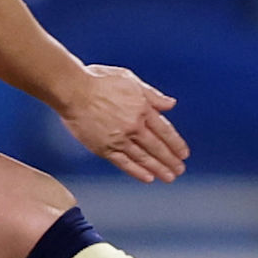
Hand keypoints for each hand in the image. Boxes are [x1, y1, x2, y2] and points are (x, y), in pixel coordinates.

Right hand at [58, 64, 188, 184]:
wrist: (73, 90)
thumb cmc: (99, 80)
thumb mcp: (130, 80)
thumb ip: (152, 95)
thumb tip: (170, 104)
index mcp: (142, 108)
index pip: (165, 130)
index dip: (176, 143)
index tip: (183, 153)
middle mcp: (133, 126)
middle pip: (157, 147)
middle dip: (170, 160)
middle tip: (179, 169)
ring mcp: (119, 139)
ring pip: (143, 157)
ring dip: (158, 169)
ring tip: (169, 177)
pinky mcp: (104, 148)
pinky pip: (124, 163)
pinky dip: (137, 171)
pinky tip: (148, 178)